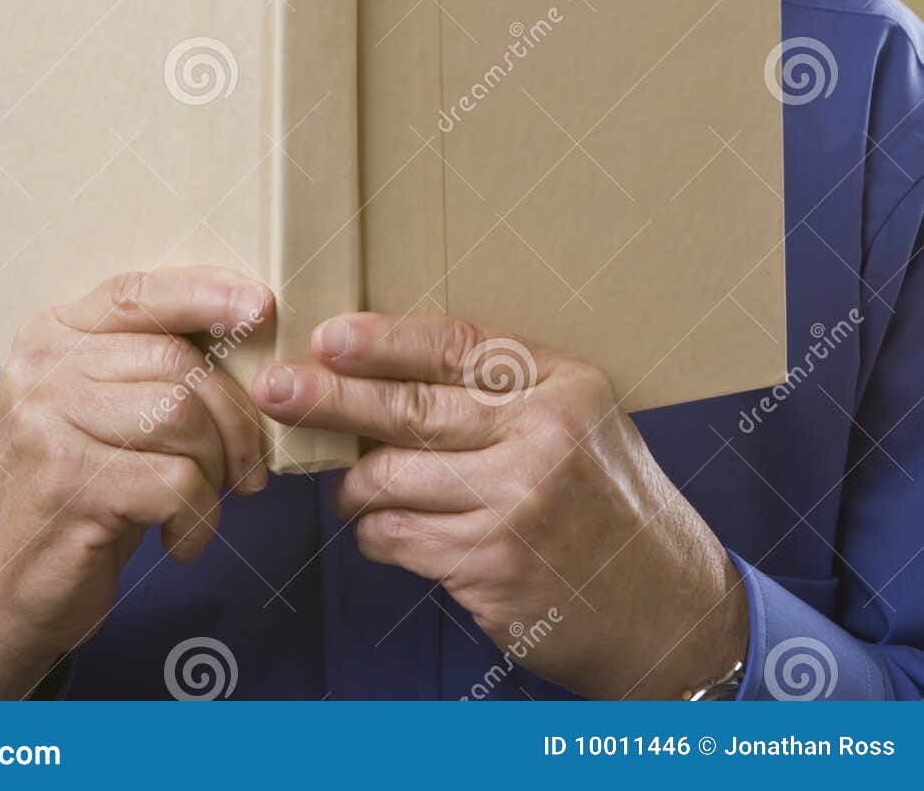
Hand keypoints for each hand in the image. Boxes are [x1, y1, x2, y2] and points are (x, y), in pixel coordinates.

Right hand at [0, 266, 271, 698]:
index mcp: (52, 336)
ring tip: (205, 503)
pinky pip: (176, 482)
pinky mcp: (67, 486)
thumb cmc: (77, 492)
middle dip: (235, 418)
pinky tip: (180, 540)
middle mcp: (43, 369)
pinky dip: (198, 518)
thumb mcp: (101, 411)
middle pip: (178, 362)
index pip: (140, 294)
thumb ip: (149, 365)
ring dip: (218, 469)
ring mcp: (48, 425)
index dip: (207, 293)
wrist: (2, 587)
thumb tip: (251, 329)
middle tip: (249, 468)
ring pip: (183, 416)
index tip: (262, 306)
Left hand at [252, 314, 746, 699]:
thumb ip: (504, 392)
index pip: (455, 348)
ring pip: (391, 480)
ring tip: (347, 488)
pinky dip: (377, 535)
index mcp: (559, 385)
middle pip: (409, 409)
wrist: (667, 606)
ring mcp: (516, 506)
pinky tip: (381, 533)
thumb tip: (389, 371)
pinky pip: (400, 538)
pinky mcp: (492, 567)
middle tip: (274, 390)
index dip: (384, 341)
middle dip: (330, 398)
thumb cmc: (609, 503)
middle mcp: (540, 438)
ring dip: (353, 486)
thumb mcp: (580, 419)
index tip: (327, 336)